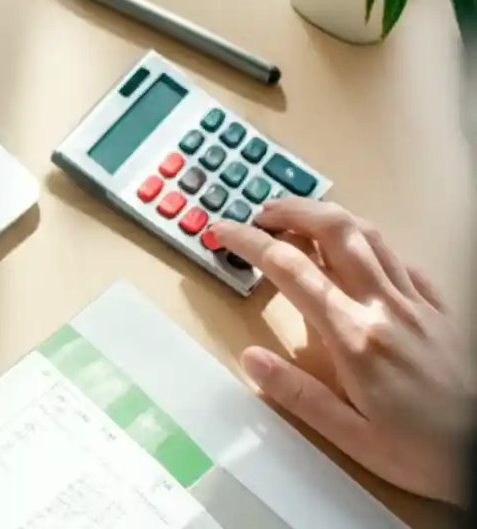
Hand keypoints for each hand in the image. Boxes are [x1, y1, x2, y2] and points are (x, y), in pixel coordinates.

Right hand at [214, 199, 474, 504]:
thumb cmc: (423, 453)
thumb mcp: (352, 438)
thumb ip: (298, 394)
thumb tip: (250, 358)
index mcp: (355, 337)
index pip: (291, 270)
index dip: (250, 242)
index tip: (222, 231)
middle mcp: (385, 307)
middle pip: (335, 230)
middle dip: (291, 210)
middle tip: (258, 214)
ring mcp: (418, 303)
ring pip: (370, 235)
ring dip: (329, 216)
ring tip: (299, 219)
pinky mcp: (441, 309)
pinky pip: (402, 261)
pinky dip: (371, 245)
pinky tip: (357, 257)